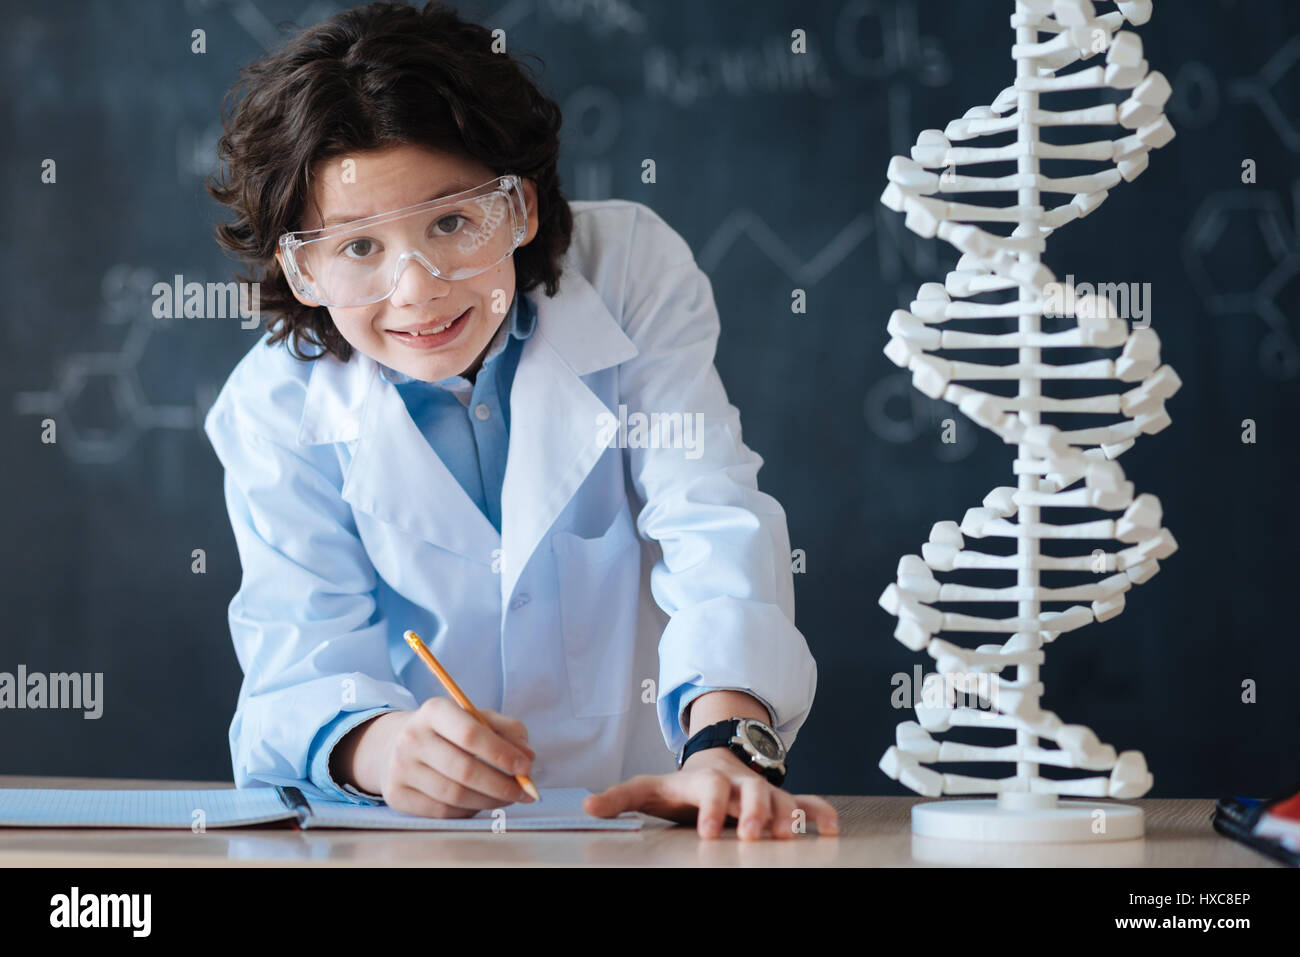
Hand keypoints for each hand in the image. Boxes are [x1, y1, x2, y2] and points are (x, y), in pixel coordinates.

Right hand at [333, 698, 534, 817]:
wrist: (398, 744)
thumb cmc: (449, 731)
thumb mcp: (477, 718)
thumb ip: (507, 731)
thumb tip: (527, 757)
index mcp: (434, 711)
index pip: (471, 734)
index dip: (502, 753)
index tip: (526, 767)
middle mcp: (412, 737)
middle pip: (464, 770)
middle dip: (502, 785)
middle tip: (524, 792)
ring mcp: (400, 768)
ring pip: (455, 795)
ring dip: (489, 801)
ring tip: (508, 798)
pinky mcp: (397, 795)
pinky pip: (442, 812)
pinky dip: (468, 811)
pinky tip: (479, 803)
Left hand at [583, 746, 838, 839]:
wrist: (717, 760)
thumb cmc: (682, 785)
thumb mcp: (649, 788)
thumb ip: (620, 797)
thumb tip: (586, 807)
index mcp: (706, 782)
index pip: (709, 790)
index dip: (709, 810)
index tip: (706, 834)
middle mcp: (739, 784)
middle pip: (750, 793)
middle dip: (753, 814)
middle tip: (752, 836)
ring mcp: (764, 790)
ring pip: (781, 798)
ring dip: (788, 815)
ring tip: (792, 835)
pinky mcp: (783, 798)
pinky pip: (808, 802)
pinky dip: (820, 814)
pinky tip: (830, 830)